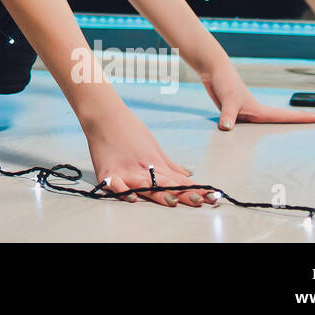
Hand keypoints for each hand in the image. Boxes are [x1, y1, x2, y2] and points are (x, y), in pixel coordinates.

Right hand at [83, 104, 215, 206]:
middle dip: (182, 194)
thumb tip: (189, 176)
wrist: (103, 113)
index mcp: (154, 162)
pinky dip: (122, 191)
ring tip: (172, 201)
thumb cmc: (128, 129)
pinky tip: (131, 197)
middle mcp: (142, 168)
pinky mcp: (107, 172)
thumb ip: (170, 165)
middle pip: (164, 184)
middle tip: (198, 200)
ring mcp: (125, 170)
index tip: (211, 196)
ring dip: (158, 194)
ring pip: (144, 185)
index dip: (194, 189)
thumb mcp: (154, 146)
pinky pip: (115, 184)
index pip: (178, 179)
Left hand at [200, 60, 314, 128]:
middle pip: (278, 120)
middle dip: (295, 122)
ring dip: (274, 128)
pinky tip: (246, 137)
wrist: (213, 69)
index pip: (284, 116)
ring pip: (261, 125)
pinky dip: (249, 130)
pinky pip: (243, 125)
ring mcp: (244, 112)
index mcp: (258, 110)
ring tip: (289, 133)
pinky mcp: (232, 112)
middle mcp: (254, 112)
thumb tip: (226, 130)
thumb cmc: (224, 82)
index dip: (301, 118)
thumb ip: (228, 116)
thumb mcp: (228, 100)